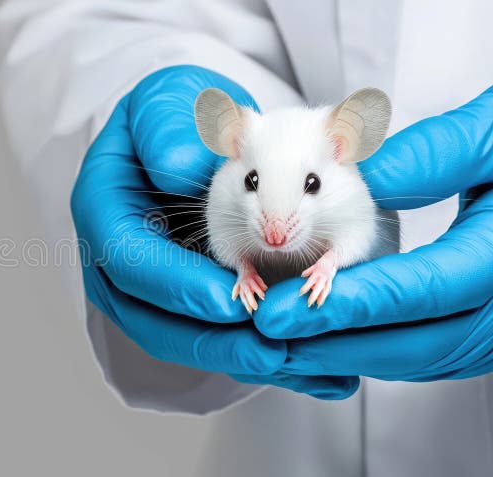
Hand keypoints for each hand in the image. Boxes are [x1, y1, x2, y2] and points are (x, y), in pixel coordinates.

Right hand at [71, 65, 357, 397]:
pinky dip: (241, 350)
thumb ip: (165, 128)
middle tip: (268, 353)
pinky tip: (289, 362)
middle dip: (209, 339)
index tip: (229, 299)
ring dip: (230, 354)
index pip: (129, 261)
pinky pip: (200, 333)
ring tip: (289, 364)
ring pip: (176, 336)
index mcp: (102, 209)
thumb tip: (177, 173)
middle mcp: (113, 256)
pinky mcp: (173, 297)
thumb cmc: (169, 115)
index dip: (176, 286)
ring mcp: (141, 283)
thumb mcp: (163, 102)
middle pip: (149, 317)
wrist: (178, 136)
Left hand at [252, 86, 492, 380]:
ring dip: (336, 352)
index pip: (420, 290)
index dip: (353, 300)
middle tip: (271, 327)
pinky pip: (404, 354)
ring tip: (277, 338)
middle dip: (331, 339)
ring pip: (401, 358)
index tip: (293, 303)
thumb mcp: (488, 143)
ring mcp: (477, 330)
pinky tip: (308, 341)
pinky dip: (354, 350)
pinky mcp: (457, 334)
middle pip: (406, 343)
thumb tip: (372, 170)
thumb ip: (435, 155)